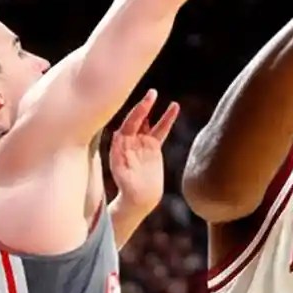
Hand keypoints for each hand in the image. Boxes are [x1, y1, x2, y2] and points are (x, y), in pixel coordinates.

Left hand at [110, 89, 178, 211]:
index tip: (145, 105)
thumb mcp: (121, 171)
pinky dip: (167, 119)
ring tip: (158, 95)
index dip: (136, 114)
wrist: (140, 198)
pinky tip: (174, 107)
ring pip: (150, 121)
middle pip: (137, 119)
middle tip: (151, 93)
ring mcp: (141, 142)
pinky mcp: (152, 146)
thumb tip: (118, 136)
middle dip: (144, 106)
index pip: (129, 124)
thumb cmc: (127, 187)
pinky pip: (161, 129)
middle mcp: (129, 140)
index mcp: (120, 144)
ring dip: (154, 109)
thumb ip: (119, 154)